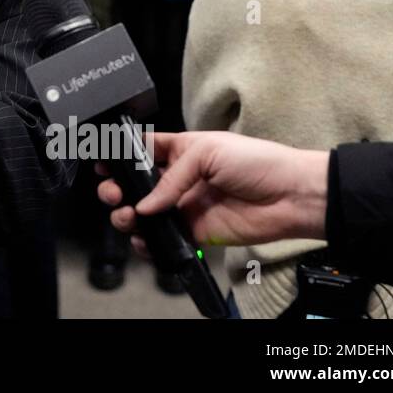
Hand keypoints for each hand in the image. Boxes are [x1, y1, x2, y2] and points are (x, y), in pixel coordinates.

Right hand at [95, 132, 329, 254]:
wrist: (290, 196)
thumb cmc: (256, 162)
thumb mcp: (207, 152)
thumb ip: (171, 177)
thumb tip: (146, 204)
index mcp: (179, 150)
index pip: (140, 151)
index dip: (118, 156)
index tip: (102, 162)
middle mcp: (177, 179)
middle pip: (134, 185)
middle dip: (115, 188)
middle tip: (113, 192)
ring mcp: (183, 206)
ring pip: (142, 214)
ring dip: (126, 215)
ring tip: (126, 215)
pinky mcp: (193, 233)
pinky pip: (162, 240)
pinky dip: (146, 242)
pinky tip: (142, 237)